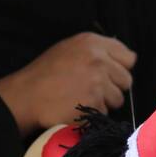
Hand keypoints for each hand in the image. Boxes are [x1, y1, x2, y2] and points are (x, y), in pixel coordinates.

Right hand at [0, 32, 136, 132]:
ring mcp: (98, 81)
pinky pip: (105, 112)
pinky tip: (76, 107)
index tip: (109, 75)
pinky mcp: (94, 102)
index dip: (120, 69)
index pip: (129, 57)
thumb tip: (125, 59)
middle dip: (113, 88)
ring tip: (81, 98)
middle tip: (92, 90)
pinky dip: (93, 114)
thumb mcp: (69, 49)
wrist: (26, 95)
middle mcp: (99, 59)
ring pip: (118, 99)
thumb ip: (97, 51)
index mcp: (93, 43)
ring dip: (103, 103)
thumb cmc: (46, 73)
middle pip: (126, 80)